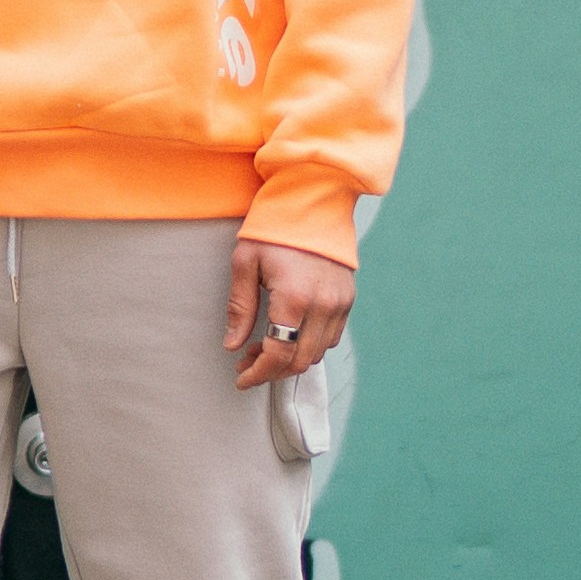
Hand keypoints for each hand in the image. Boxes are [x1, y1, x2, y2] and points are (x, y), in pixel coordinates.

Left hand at [227, 231, 355, 387]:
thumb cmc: (274, 228)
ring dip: (290, 359)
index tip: (241, 379)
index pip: (278, 354)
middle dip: (271, 371)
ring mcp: (339, 303)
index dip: (258, 374)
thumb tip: (232, 345)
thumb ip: (239, 308)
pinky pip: (331, 338)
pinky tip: (289, 333)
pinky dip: (309, 345)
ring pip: (316, 353)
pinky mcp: (348, 299)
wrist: (313, 200)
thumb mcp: (245, 263)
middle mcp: (322, 305)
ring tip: (265, 346)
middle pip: (299, 361)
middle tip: (247, 363)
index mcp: (293, 297)